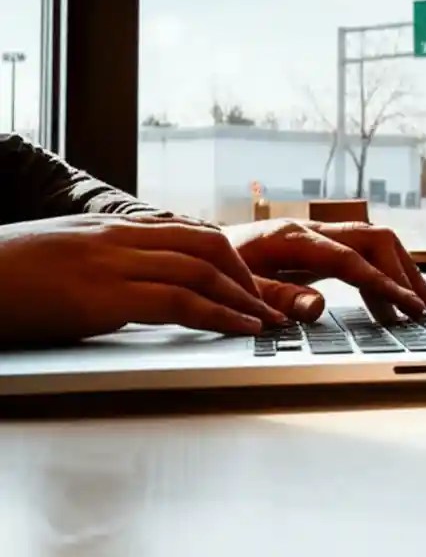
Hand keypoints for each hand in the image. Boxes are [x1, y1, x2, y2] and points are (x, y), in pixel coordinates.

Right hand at [0, 214, 287, 342]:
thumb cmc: (1, 275)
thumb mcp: (59, 256)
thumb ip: (99, 262)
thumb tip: (128, 283)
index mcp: (108, 228)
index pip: (186, 230)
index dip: (225, 255)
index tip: (246, 279)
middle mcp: (117, 239)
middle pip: (205, 243)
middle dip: (245, 274)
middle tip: (267, 302)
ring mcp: (111, 265)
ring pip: (200, 270)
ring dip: (242, 297)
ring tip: (265, 321)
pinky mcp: (102, 297)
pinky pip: (177, 301)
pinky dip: (218, 314)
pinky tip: (237, 328)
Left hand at [224, 219, 425, 323]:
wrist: (192, 250)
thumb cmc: (212, 272)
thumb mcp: (238, 290)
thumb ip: (277, 298)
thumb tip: (318, 308)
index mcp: (292, 238)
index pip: (352, 259)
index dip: (383, 284)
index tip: (409, 307)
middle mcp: (311, 230)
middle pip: (376, 240)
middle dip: (405, 273)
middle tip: (425, 307)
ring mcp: (316, 236)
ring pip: (375, 243)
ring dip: (401, 271)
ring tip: (422, 305)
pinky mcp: (317, 246)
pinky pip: (362, 253)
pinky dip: (382, 275)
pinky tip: (390, 301)